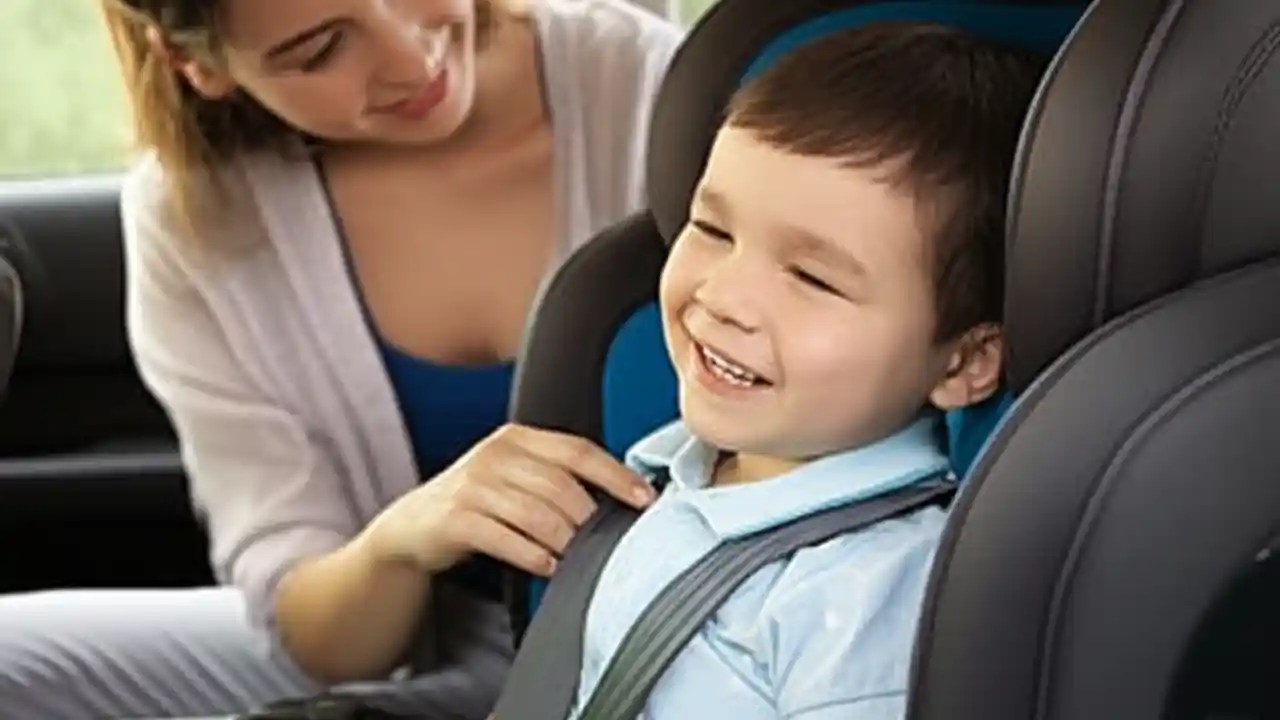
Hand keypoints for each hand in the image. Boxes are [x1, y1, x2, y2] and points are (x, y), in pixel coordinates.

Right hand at [363, 424, 654, 576]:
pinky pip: (505, 538)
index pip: (578, 451)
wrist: (412, 527)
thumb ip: (556, 479)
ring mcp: (474, 485)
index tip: (645, 499)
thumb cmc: (477, 503)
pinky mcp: (455, 518)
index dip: (616, 475)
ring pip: (537, 514)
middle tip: (608, 543)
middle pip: (561, 486)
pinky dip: (533, 555)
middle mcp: (496, 454)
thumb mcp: (514, 477)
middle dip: (590, 519)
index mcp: (518, 439)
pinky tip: (549, 567)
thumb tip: (619, 500)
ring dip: (566, 542)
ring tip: (580, 560)